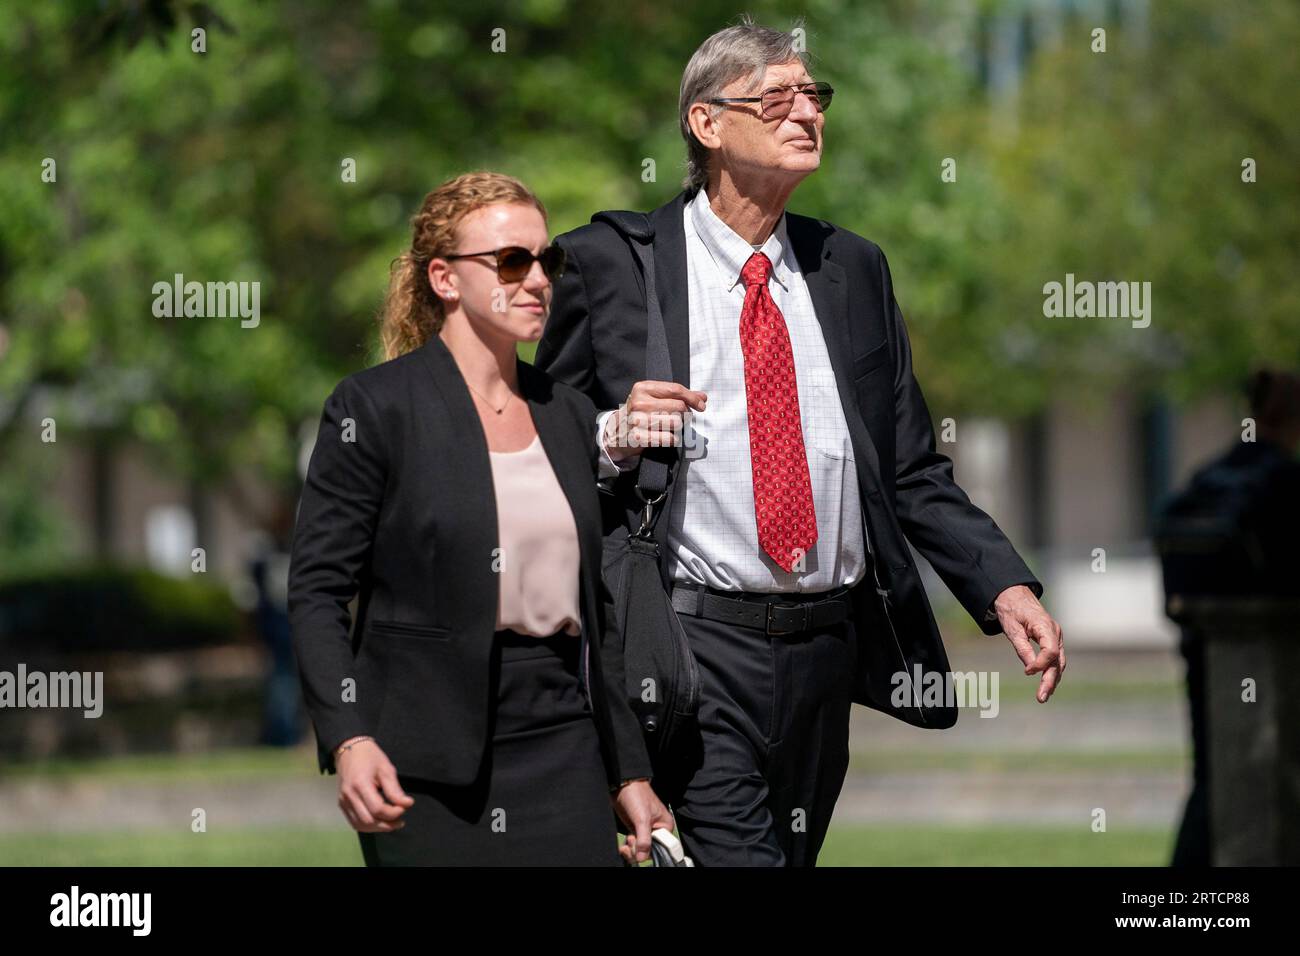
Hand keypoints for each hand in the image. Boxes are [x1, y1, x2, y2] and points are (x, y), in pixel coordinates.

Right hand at [336, 739, 414, 831]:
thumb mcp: (386, 769)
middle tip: (400, 820)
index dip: (393, 812)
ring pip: (360, 825)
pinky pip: (354, 822)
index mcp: (360, 784)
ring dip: (378, 828)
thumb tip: (407, 804)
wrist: (350, 750)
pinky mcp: (342, 804)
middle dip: (387, 824)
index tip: (404, 807)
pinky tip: (380, 821)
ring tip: (392, 823)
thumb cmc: (370, 757)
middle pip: (368, 821)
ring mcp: (343, 801)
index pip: (377, 808)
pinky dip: (368, 826)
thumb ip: (395, 790)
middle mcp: (349, 795)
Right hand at [604, 381, 706, 462]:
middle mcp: (639, 403)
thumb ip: (678, 396)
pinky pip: (670, 438)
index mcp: (642, 388)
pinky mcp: (640, 437)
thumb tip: (702, 397)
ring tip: (667, 427)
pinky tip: (665, 436)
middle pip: (679, 407)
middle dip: (685, 414)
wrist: (617, 432)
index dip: (692, 397)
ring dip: (678, 427)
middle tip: (679, 418)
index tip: (701, 405)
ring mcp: (638, 420)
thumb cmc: (640, 413)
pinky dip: (673, 439)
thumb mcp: (653, 398)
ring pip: (676, 423)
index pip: (675, 390)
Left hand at [611, 779, 674, 863]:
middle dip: (638, 851)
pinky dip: (628, 847)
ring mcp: (645, 830)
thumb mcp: (642, 819)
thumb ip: (643, 839)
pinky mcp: (635, 830)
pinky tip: (624, 844)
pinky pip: (634, 845)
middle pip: (649, 851)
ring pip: (640, 850)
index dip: (648, 852)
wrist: (622, 785)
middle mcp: (657, 830)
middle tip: (630, 842)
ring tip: (627, 841)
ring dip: (631, 850)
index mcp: (665, 827)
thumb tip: (642, 858)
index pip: (661, 848)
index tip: (638, 848)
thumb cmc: (637, 795)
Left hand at [992, 584, 1065, 702]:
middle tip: (1041, 698)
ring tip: (1043, 696)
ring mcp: (1056, 637)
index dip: (1040, 665)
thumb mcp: (1012, 629)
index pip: (1050, 652)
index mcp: (1046, 627)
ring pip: (1058, 662)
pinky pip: (1055, 658)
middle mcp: (1055, 633)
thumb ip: (1023, 648)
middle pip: (1057, 661)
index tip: (1026, 672)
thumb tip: (1031, 670)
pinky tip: (1046, 684)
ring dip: (1052, 680)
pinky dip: (1051, 671)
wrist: (1014, 595)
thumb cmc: (1011, 610)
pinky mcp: (1052, 640)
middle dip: (1050, 680)